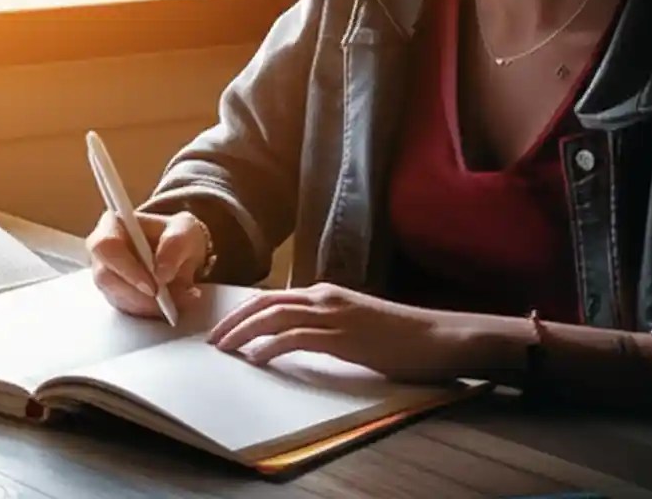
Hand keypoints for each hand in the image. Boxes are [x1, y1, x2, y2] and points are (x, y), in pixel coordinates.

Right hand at [85, 210, 208, 317]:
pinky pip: (125, 309)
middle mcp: (102, 251)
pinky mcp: (114, 295)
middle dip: (137, 294)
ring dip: (146, 305)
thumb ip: (175, 246)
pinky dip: (148, 311)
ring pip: (115, 297)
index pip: (106, 246)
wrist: (182, 253)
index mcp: (112, 225)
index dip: (125, 268)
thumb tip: (162, 273)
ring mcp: (106, 275)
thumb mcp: (186, 231)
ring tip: (174, 301)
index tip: (153, 287)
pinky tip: (167, 305)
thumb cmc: (177, 235)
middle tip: (165, 301)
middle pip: (105, 277)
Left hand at [206, 283, 473, 382]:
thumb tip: (296, 338)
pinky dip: (271, 347)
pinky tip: (257, 359)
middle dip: (234, 321)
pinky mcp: (344, 336)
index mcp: (326, 293)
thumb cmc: (400, 336)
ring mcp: (334, 315)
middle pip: (265, 303)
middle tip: (213, 341)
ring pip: (274, 317)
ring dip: (244, 333)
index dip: (244, 312)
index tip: (224, 328)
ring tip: (225, 350)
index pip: (273, 297)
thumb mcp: (354, 324)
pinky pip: (297, 338)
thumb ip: (326, 326)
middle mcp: (325, 297)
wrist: (438, 337)